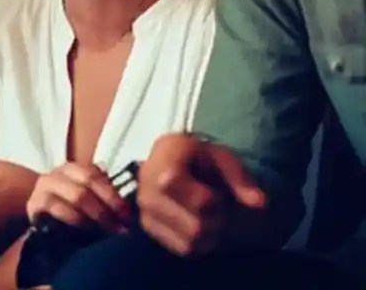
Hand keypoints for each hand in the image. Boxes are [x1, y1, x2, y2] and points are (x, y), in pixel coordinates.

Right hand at [26, 162, 131, 232]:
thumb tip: (128, 201)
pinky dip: (75, 219)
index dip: (112, 193)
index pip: (95, 174)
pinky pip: (59, 209)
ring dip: (96, 214)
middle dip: (107, 204)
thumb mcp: (84, 199)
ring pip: (76, 195)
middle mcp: (57, 173)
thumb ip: (101, 195)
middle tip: (119, 224)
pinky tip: (85, 229)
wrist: (37, 221)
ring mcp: (44, 187)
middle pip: (87, 181)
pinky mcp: (35, 204)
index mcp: (72, 169)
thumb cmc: (66, 211)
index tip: (126, 213)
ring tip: (106, 229)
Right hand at [138, 133, 265, 255]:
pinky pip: (181, 248)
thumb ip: (240, 179)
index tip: (217, 196)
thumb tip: (259, 203)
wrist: (174, 161)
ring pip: (189, 241)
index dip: (205, 198)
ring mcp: (144, 206)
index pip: (174, 184)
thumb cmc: (201, 158)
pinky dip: (198, 244)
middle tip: (218, 210)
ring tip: (209, 219)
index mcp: (164, 155)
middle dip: (215, 222)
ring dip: (210, 236)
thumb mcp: (223, 158)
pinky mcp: (147, 225)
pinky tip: (198, 227)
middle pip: (192, 224)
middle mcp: (145, 181)